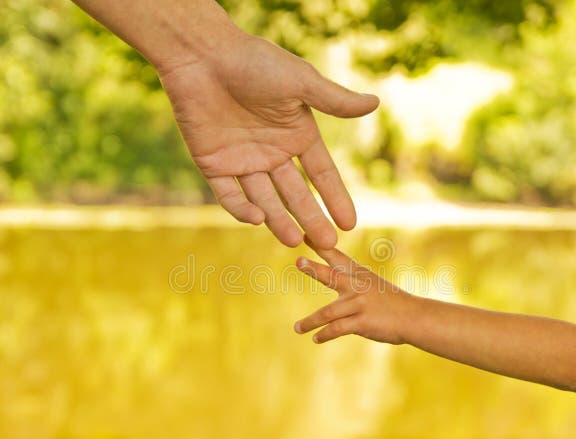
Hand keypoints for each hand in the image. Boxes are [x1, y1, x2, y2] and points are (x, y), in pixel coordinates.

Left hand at [158, 33, 378, 247]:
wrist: (201, 55)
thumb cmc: (254, 61)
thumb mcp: (300, 82)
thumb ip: (334, 100)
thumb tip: (374, 103)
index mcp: (296, 133)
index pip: (322, 174)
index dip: (336, 198)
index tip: (350, 224)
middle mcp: (272, 151)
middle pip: (296, 194)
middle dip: (312, 219)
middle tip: (327, 245)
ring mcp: (242, 160)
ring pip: (265, 199)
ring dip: (279, 221)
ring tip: (295, 241)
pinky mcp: (213, 164)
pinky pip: (229, 195)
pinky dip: (242, 209)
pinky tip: (258, 219)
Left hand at [293, 240, 415, 343]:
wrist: (414, 317)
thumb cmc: (391, 302)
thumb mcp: (372, 284)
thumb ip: (352, 280)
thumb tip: (331, 276)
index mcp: (359, 274)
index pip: (337, 257)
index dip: (320, 246)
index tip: (305, 235)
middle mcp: (358, 286)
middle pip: (331, 275)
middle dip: (314, 269)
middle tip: (298, 261)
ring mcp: (360, 304)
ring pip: (328, 312)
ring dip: (310, 322)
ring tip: (297, 328)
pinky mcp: (362, 322)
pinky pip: (337, 329)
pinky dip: (325, 334)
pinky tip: (316, 338)